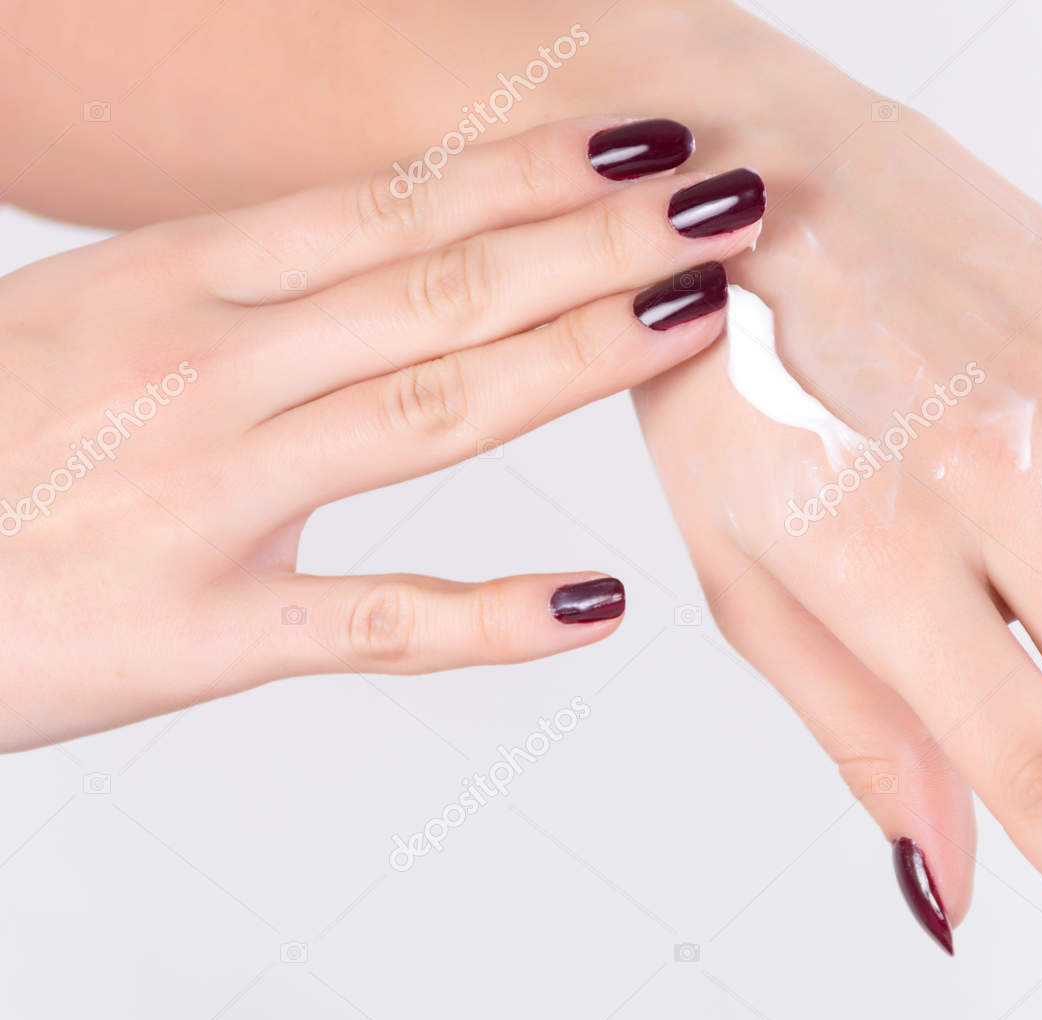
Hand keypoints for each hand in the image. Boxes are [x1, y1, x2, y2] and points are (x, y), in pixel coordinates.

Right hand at [0, 117, 762, 750]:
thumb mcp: (97, 316)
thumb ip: (242, 286)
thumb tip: (386, 246)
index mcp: (176, 284)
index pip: (389, 209)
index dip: (530, 171)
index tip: (641, 139)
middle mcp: (201, 374)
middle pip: (436, 290)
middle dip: (594, 240)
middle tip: (721, 201)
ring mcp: (203, 503)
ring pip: (424, 414)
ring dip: (574, 361)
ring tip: (693, 319)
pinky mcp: (193, 635)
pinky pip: (365, 624)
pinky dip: (486, 617)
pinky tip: (594, 605)